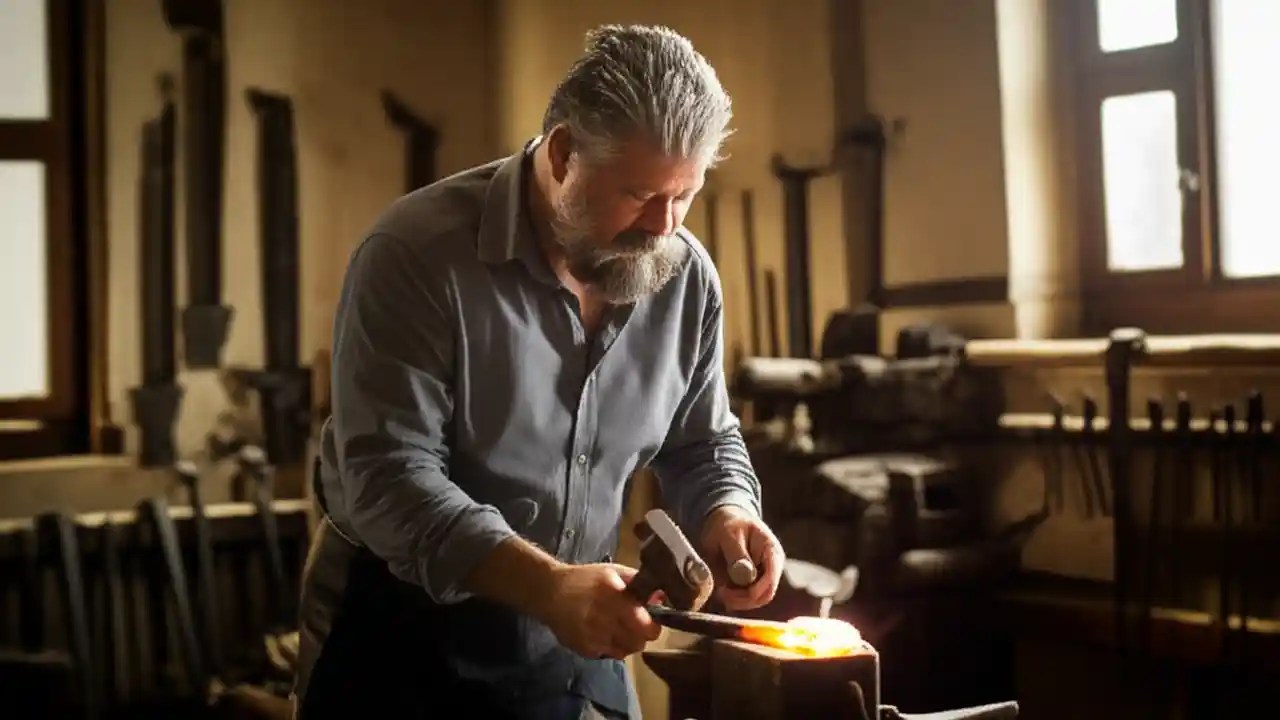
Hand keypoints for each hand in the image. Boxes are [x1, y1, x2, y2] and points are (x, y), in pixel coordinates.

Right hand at [536, 563, 661, 659]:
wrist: (549, 592)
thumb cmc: (585, 580)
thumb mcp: (612, 572)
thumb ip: (638, 583)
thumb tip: (662, 598)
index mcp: (612, 592)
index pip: (645, 623)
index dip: (653, 623)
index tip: (651, 619)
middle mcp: (602, 615)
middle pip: (640, 641)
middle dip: (643, 634)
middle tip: (637, 626)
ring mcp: (592, 635)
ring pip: (628, 651)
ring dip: (629, 642)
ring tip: (620, 629)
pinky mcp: (585, 648)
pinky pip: (612, 655)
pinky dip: (613, 647)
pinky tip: (604, 633)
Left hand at [699, 505, 784, 610]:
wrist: (726, 519)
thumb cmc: (728, 524)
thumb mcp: (729, 534)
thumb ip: (737, 554)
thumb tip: (746, 577)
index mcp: (772, 552)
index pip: (769, 582)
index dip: (750, 594)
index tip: (724, 592)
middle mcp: (774, 567)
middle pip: (764, 596)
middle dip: (741, 600)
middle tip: (719, 594)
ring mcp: (765, 575)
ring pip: (754, 600)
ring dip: (736, 599)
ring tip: (718, 588)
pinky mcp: (754, 582)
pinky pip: (746, 597)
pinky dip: (733, 597)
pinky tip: (721, 588)